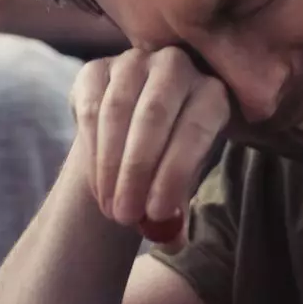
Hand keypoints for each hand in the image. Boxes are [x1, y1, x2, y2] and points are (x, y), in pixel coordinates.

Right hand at [71, 47, 230, 242]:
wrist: (132, 133)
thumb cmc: (168, 159)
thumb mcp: (181, 180)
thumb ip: (179, 209)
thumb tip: (173, 241)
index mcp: (211, 91)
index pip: (195, 128)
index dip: (175, 172)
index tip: (157, 215)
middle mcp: (176, 67)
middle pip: (155, 115)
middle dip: (137, 172)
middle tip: (125, 216)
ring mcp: (134, 62)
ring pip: (118, 111)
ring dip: (111, 166)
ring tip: (111, 209)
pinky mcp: (96, 68)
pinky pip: (91, 108)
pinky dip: (93, 153)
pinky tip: (98, 187)